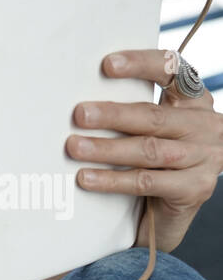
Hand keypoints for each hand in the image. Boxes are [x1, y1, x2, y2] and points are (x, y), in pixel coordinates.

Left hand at [68, 49, 222, 252]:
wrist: (169, 214)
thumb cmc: (153, 164)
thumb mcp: (150, 131)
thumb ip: (130, 113)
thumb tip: (80, 102)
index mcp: (193, 102)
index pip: (173, 71)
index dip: (141, 65)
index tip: (107, 65)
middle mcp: (205, 125)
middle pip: (154, 116)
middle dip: (113, 115)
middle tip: (79, 114)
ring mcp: (204, 158)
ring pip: (149, 149)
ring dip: (107, 148)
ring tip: (74, 147)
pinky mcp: (195, 188)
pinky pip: (146, 181)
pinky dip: (112, 180)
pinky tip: (86, 178)